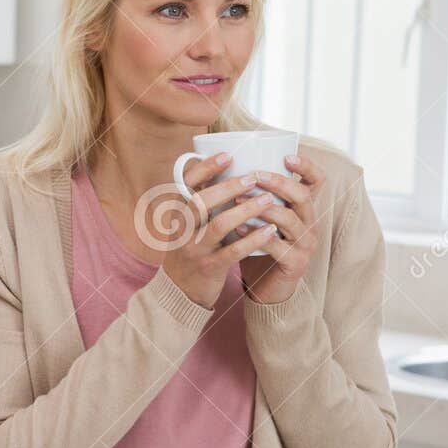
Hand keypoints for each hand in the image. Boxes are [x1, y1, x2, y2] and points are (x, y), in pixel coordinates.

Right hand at [158, 152, 286, 307]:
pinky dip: (252, 239)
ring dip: (246, 210)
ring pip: (219, 225)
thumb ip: (201, 205)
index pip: (187, 184)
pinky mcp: (209, 268)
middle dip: (230, 187)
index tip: (228, 155)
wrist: (178, 292)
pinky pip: (232, 251)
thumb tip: (226, 173)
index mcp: (178, 214)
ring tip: (268, 200)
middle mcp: (183, 229)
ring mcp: (195, 249)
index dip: (206, 168)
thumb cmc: (189, 251)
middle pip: (202, 201)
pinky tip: (270, 231)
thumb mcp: (187, 226)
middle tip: (254, 177)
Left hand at [239, 152, 324, 303]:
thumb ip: (253, 196)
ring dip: (263, 207)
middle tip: (254, 175)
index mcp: (303, 209)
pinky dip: (256, 236)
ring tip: (238, 200)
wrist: (266, 288)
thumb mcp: (260, 218)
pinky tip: (238, 229)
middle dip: (278, 182)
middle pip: (302, 196)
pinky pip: (278, 246)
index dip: (307, 166)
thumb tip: (221, 168)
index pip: (317, 181)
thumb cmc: (258, 247)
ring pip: (289, 219)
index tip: (287, 156)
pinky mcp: (295, 263)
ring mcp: (304, 244)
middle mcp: (309, 224)